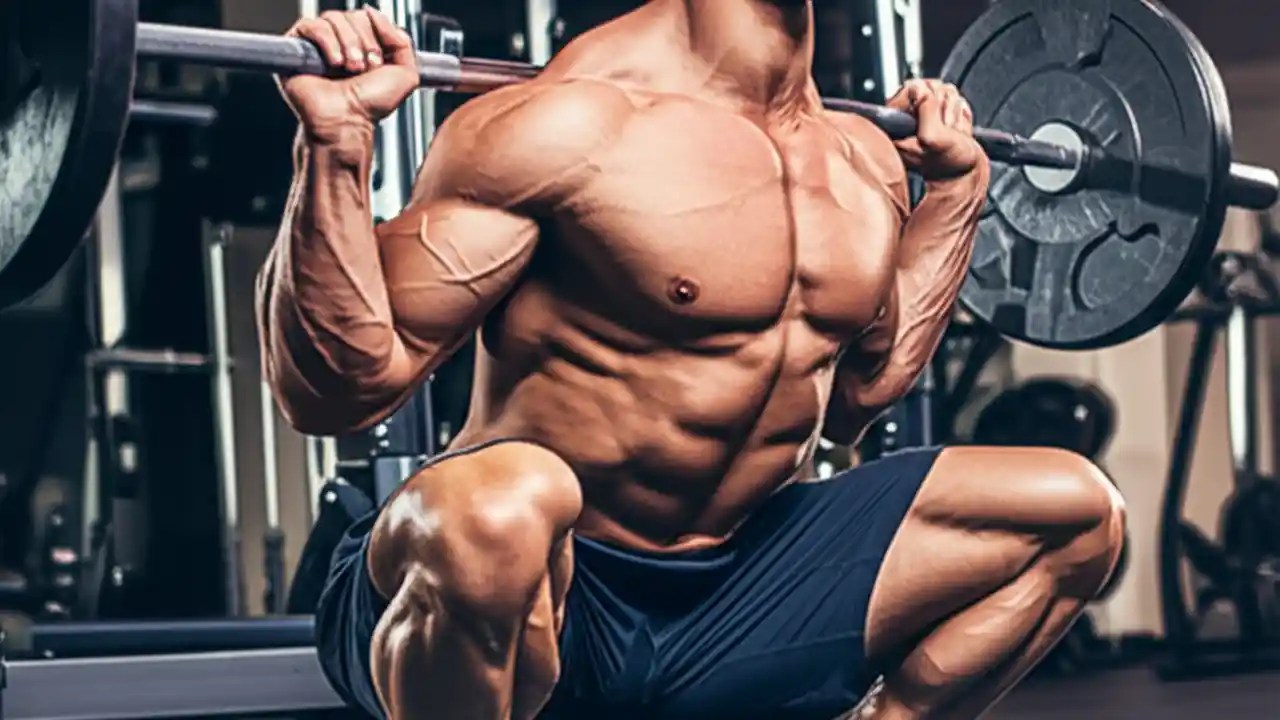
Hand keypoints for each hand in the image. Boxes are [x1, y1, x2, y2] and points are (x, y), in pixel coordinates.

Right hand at [278, 7, 419, 136]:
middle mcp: (342, 42)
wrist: (347, 121)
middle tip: (364, 68)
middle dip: (364, 41)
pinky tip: (334, 63)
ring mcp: (320, 44)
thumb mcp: (406, 74)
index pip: (369, 18)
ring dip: (348, 43)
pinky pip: (312, 25)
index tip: (378, 63)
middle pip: (353, 16)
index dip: (377, 35)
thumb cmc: (370, 105)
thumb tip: (375, 14)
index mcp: (364, 45)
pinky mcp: (298, 48)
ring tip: (349, 68)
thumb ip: (402, 41)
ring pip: (334, 18)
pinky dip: (327, 41)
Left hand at [887, 80, 983, 181]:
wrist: (961, 168)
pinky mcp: (939, 107)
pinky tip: (952, 126)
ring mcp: (923, 108)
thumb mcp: (931, 139)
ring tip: (947, 130)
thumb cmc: (945, 161)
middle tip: (942, 127)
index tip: (930, 118)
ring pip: (942, 88)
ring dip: (950, 110)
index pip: (909, 90)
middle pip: (926, 85)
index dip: (924, 101)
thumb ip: (925, 111)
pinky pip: (952, 95)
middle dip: (940, 106)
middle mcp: (905, 112)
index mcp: (893, 123)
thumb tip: (921, 89)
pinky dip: (957, 111)